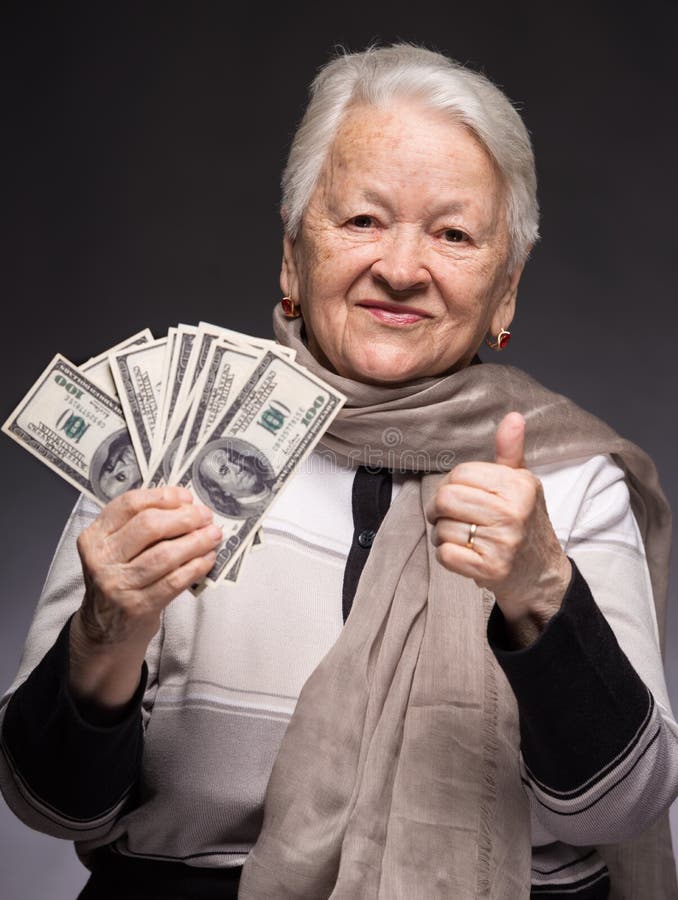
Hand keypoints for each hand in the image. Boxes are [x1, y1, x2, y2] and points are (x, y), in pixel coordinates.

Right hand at [70, 486, 221, 709]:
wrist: (106, 631)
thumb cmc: (120, 579)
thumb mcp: (117, 549)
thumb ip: (141, 526)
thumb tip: (186, 504)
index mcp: (94, 536)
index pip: (129, 505)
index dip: (163, 497)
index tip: (187, 498)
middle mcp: (101, 558)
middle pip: (149, 526)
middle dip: (184, 518)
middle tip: (205, 516)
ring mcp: (117, 584)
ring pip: (165, 554)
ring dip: (196, 542)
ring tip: (213, 535)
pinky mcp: (137, 606)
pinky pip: (173, 581)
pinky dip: (195, 567)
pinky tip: (207, 559)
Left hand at [425, 412, 571, 642]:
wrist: (540, 572)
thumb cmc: (523, 521)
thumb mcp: (521, 483)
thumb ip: (510, 451)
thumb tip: (513, 416)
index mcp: (520, 486)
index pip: (460, 473)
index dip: (451, 484)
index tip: (460, 495)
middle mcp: (514, 512)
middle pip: (446, 499)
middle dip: (439, 509)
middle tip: (450, 516)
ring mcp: (503, 542)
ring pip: (442, 528)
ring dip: (443, 534)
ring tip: (462, 536)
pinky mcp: (491, 569)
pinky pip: (445, 554)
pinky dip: (446, 554)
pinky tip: (463, 553)